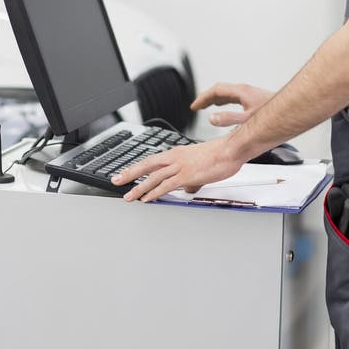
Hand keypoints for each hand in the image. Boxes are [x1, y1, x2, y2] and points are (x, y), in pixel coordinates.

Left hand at [111, 134, 243, 202]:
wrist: (231, 149)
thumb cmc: (221, 154)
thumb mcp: (202, 164)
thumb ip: (191, 178)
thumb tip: (187, 189)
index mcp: (178, 152)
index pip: (153, 160)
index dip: (139, 167)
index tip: (129, 173)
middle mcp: (175, 157)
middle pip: (147, 165)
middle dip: (130, 173)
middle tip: (116, 180)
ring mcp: (180, 166)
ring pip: (153, 177)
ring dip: (139, 187)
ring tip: (128, 196)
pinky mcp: (186, 175)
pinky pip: (166, 186)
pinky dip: (154, 193)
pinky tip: (147, 199)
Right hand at [191, 82, 273, 126]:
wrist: (291, 108)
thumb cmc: (273, 113)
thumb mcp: (248, 119)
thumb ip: (229, 120)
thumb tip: (211, 119)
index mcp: (240, 92)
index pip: (216, 90)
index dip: (203, 98)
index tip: (194, 106)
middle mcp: (243, 90)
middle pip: (220, 90)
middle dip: (206, 98)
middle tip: (196, 107)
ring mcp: (248, 93)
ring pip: (226, 93)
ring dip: (214, 99)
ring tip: (206, 107)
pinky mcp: (252, 98)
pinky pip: (232, 97)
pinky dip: (223, 101)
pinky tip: (224, 107)